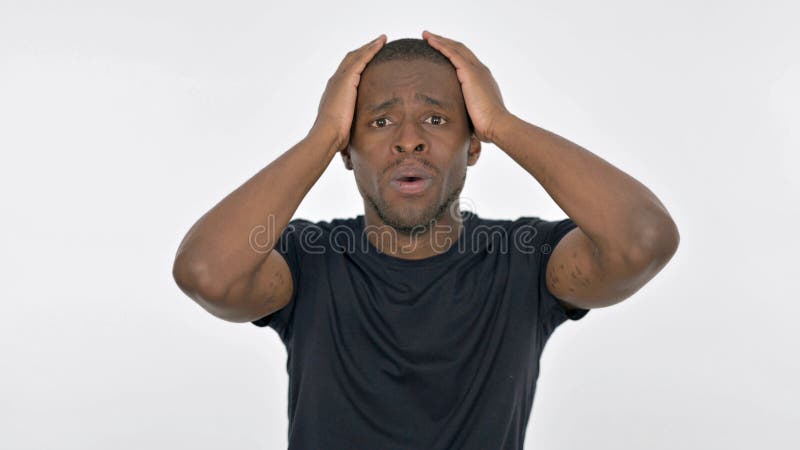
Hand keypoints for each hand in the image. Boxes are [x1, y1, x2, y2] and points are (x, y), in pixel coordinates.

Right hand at [309, 34, 386, 151]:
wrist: (326, 136)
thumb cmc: (333, 140)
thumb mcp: (343, 134)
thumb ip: (348, 135)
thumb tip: (352, 153)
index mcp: (334, 94)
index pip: (347, 75)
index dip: (357, 66)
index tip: (367, 61)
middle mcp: (335, 83)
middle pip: (350, 61)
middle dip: (363, 52)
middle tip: (377, 44)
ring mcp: (340, 80)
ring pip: (356, 56)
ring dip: (369, 47)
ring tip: (382, 40)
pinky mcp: (347, 79)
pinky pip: (361, 58)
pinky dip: (371, 49)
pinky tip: (381, 43)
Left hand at [422, 31, 510, 142]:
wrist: (497, 125)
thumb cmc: (487, 126)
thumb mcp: (475, 115)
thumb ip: (467, 112)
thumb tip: (460, 123)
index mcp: (482, 80)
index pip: (466, 61)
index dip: (453, 54)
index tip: (441, 51)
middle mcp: (480, 71)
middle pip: (461, 50)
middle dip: (445, 43)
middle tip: (430, 38)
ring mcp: (476, 70)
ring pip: (455, 48)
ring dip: (440, 40)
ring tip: (426, 35)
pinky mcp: (469, 72)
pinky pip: (452, 53)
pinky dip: (441, 45)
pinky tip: (430, 41)